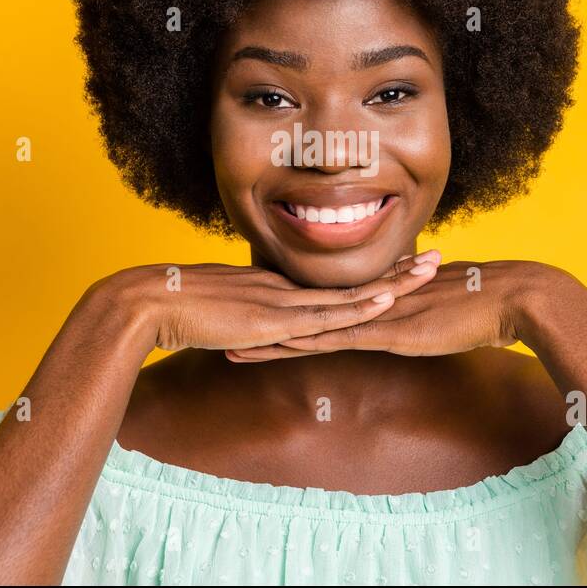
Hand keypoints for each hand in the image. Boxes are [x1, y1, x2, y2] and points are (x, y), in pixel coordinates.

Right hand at [94, 250, 444, 354]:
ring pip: (349, 292)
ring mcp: (282, 301)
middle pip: (352, 280)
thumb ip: (240, 321)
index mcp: (275, 288)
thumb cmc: (175, 311)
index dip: (371, 276)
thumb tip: (250, 331)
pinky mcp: (273, 319)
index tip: (404, 268)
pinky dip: (357, 308)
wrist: (149, 303)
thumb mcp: (219, 317)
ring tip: (430, 271)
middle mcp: (285, 288)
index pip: (333, 284)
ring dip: (392, 283)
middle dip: (397, 271)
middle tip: (437, 256)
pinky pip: (324, 315)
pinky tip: (385, 304)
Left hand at [224, 259, 563, 359]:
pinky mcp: (387, 330)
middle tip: (219, 330)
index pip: (320, 306)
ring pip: (309, 327)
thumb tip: (410, 322)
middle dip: (260, 325)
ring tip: (228, 347)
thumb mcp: (441, 314)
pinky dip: (304, 342)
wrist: (510, 297)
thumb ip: (420, 316)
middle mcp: (367, 302)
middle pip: (302, 314)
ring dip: (268, 339)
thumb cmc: (485, 307)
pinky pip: (336, 338)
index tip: (250, 319)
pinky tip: (276, 348)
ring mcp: (374, 314)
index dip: (283, 311)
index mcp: (376, 298)